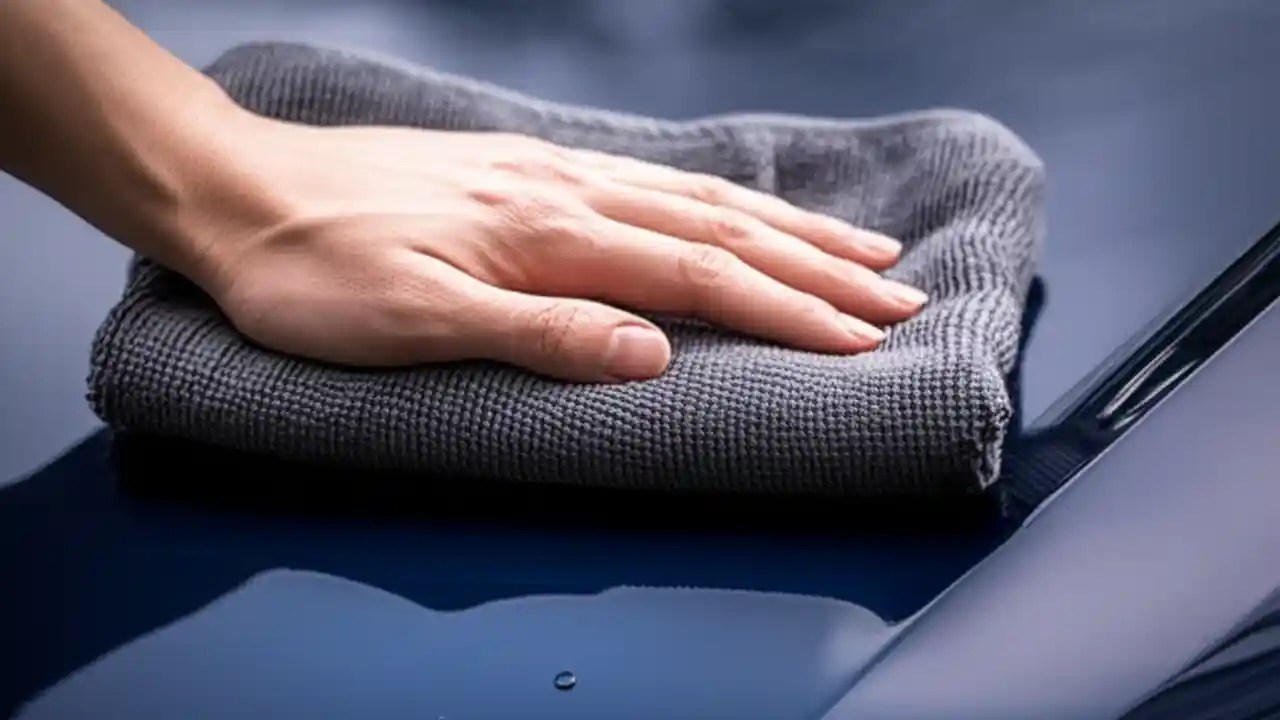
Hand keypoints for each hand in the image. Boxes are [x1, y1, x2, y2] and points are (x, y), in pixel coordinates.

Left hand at [191, 114, 928, 381]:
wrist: (240, 194)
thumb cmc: (316, 271)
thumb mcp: (416, 322)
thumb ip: (540, 333)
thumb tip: (653, 354)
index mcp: (552, 235)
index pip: (699, 279)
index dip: (789, 312)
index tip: (863, 340)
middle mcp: (569, 195)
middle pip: (721, 231)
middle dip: (817, 269)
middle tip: (899, 296)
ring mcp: (554, 177)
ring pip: (697, 199)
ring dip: (785, 228)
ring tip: (857, 249)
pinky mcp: (530, 174)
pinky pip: (652, 181)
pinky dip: (719, 200)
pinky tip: (739, 210)